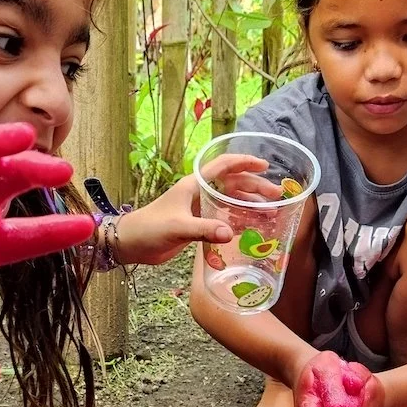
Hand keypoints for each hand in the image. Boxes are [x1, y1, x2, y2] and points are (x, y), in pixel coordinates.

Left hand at [112, 153, 272, 265]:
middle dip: (255, 187)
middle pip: (232, 184)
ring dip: (249, 204)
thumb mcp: (177, 227)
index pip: (223, 166)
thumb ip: (203, 229)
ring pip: (230, 201)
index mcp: (194, 185)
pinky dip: (238, 220)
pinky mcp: (197, 224)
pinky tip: (251, 228)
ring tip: (270, 212)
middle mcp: (198, 193)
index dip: (245, 163)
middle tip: (276, 196)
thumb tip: (229, 233)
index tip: (265, 166)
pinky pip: (223, 218)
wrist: (130, 243)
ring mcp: (198, 208)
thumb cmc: (149, 228)